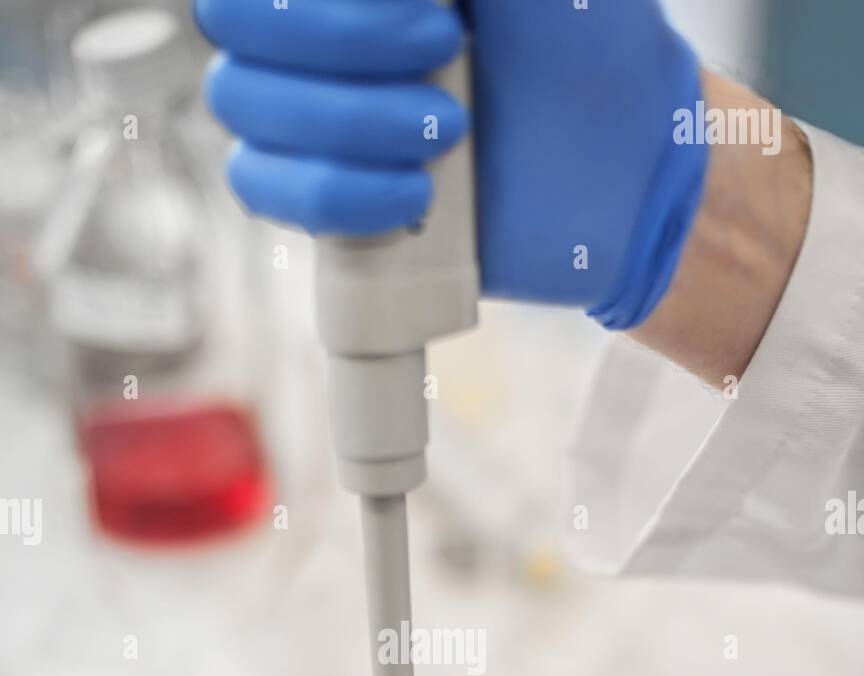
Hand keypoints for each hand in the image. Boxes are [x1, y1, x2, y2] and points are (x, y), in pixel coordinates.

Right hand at [196, 0, 707, 328]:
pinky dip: (336, 194)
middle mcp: (314, 28)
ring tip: (449, 134)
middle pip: (238, 27)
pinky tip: (411, 195)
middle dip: (346, 42)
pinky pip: (263, 191)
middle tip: (446, 52)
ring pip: (244, 108)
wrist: (628, 164)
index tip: (427, 2)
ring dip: (350, 121)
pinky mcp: (326, 198)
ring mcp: (311, 112)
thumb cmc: (589, 37)